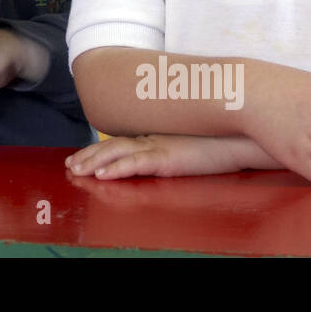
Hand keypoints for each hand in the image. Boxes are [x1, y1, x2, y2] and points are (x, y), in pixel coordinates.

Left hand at [65, 134, 253, 179]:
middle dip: (88, 156)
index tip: (80, 158)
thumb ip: (174, 149)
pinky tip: (101, 175)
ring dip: (94, 162)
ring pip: (117, 153)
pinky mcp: (168, 157)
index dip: (98, 149)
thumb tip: (165, 158)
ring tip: (76, 171)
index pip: (121, 142)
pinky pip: (136, 163)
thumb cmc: (220, 143)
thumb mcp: (190, 147)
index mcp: (157, 136)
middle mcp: (153, 138)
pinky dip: (116, 168)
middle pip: (112, 145)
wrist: (241, 137)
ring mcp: (159, 146)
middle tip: (69, 166)